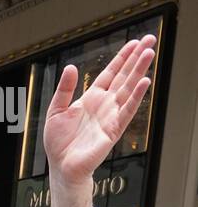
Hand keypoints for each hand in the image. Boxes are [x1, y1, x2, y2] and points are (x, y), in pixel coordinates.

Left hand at [43, 36, 154, 186]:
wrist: (61, 167)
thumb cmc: (58, 143)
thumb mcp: (56, 111)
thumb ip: (64, 90)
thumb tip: (71, 67)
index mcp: (92, 98)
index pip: (111, 73)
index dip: (122, 58)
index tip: (134, 43)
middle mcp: (104, 105)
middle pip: (124, 76)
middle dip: (137, 58)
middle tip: (150, 39)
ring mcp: (111, 116)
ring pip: (128, 89)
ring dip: (139, 71)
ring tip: (149, 53)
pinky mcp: (113, 130)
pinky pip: (127, 111)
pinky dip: (136, 97)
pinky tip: (145, 82)